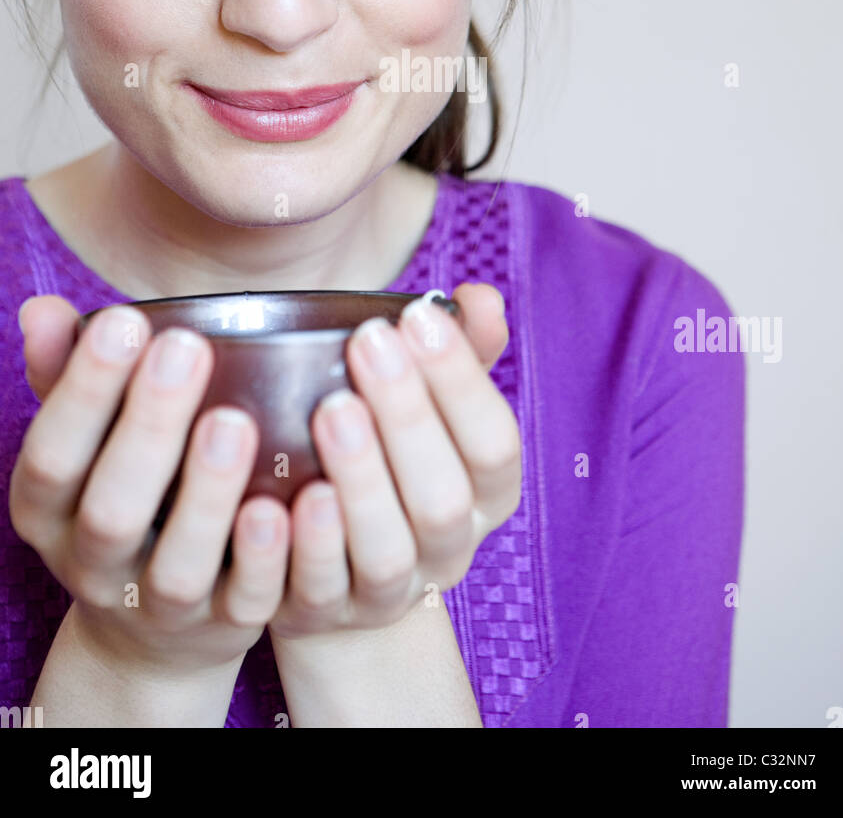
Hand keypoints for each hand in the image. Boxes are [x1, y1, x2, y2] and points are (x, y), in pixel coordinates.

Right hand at [11, 297, 291, 674]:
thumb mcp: (87, 443)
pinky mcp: (226, 624)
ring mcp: (161, 604)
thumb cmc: (126, 491)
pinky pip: (248, 598)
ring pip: (179, 565)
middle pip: (112, 509)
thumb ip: (67, 375)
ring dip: (207, 494)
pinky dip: (269, 556)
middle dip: (147, 427)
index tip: (124, 320)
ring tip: (235, 420)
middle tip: (186, 347)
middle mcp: (95, 565)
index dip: (82, 392)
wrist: (154, 628)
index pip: (51, 455)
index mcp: (50, 512)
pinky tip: (293, 500)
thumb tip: (41, 309)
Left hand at [268, 281, 519, 640]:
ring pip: (386, 551)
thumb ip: (461, 353)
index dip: (461, 382)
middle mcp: (447, 548)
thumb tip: (480, 297)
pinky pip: (316, 591)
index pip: (494, 443)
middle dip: (408, 416)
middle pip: (443, 498)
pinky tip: (279, 494)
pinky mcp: (322, 614)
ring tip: (330, 408)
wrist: (336, 569)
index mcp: (485, 493)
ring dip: (361, 479)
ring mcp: (386, 590)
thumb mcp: (429, 409)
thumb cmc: (389, 460)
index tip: (416, 315)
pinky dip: (304, 545)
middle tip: (367, 342)